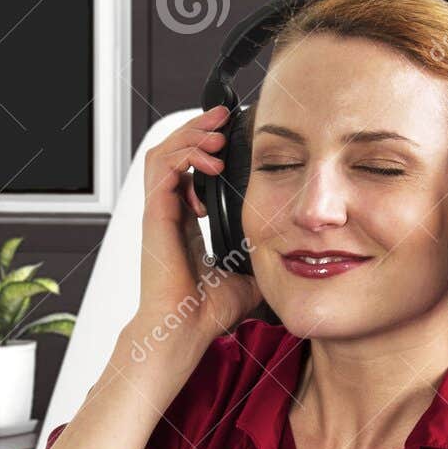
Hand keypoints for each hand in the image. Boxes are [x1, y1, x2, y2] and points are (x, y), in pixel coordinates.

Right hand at [138, 104, 262, 348]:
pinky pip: (162, 170)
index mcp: (186, 222)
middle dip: (199, 129)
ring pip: (163, 153)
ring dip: (191, 136)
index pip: (190, 170)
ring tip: (216, 133)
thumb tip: (292, 258)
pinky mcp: (154, 216)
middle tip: (223, 117)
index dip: (207, 147)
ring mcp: (160, 213)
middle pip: (174, 152)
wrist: (185, 332)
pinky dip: (185, 157)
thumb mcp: (248, 277)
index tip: (231, 135)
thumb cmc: (207, 312)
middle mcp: (170, 213)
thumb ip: (262, 260)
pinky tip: (210, 163)